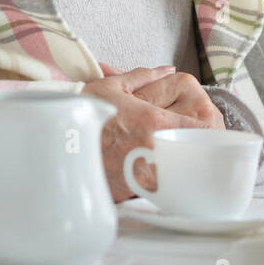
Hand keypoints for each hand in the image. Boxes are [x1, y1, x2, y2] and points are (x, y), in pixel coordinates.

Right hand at [85, 65, 224, 201]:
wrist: (56, 154)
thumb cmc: (81, 120)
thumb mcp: (109, 88)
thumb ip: (143, 76)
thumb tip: (167, 70)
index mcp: (154, 124)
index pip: (204, 129)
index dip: (207, 127)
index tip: (200, 126)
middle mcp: (155, 152)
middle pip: (199, 154)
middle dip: (199, 148)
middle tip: (192, 142)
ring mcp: (146, 177)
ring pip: (185, 174)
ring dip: (184, 164)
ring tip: (174, 156)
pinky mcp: (135, 194)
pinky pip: (164, 188)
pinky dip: (165, 180)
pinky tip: (154, 169)